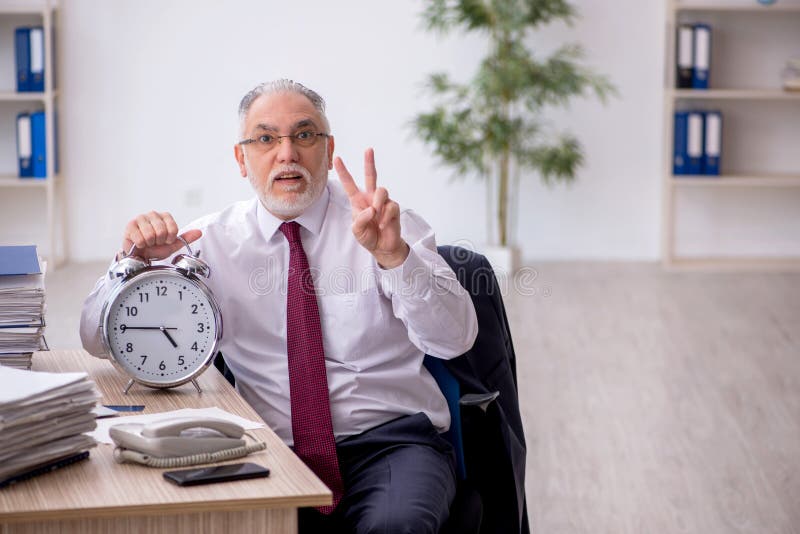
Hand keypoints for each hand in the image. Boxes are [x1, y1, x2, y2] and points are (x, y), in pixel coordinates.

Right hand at [121, 211, 201, 260]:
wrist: (140, 255)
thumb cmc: (155, 248)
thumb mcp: (173, 244)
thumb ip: (186, 238)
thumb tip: (199, 232)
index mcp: (165, 217)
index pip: (173, 228)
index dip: (170, 238)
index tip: (166, 241)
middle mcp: (153, 214)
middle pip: (162, 231)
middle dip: (159, 241)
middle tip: (155, 242)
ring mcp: (141, 218)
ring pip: (150, 235)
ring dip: (150, 243)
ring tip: (148, 242)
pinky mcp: (130, 225)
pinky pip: (140, 238)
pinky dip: (141, 244)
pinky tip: (140, 243)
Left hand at [334, 148, 408, 268]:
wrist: (383, 247)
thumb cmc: (368, 236)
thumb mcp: (357, 231)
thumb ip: (360, 220)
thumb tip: (372, 209)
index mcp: (358, 201)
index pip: (349, 184)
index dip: (343, 171)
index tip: (337, 158)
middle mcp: (370, 197)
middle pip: (371, 176)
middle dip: (369, 162)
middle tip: (368, 150)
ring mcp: (383, 202)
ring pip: (382, 190)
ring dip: (377, 203)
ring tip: (376, 214)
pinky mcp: (393, 208)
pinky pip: (390, 206)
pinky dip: (385, 217)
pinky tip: (382, 224)